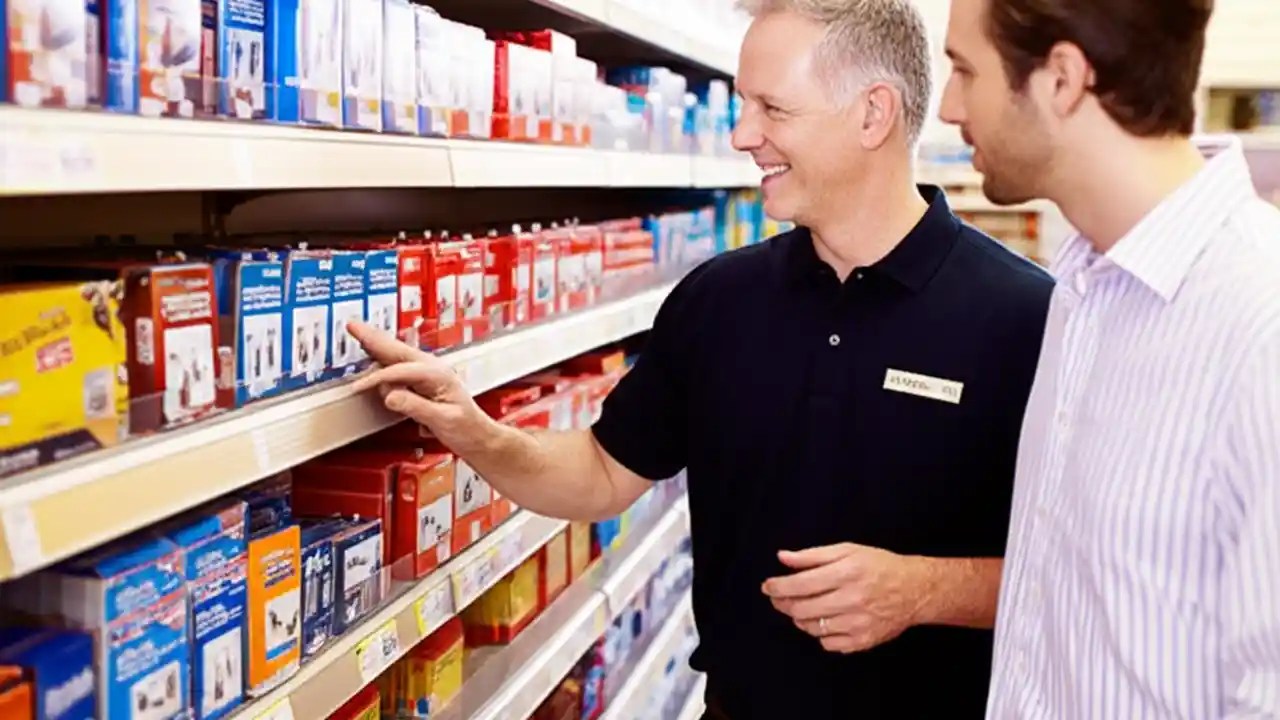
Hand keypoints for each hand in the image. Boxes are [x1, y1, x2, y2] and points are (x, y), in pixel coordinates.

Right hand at [347, 321, 493, 453]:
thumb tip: (390, 396)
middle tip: (352, 326)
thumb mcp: (443, 420)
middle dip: (373, 338)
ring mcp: (427, 373)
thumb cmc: (466, 428)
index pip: (400, 371)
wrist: (478, 436)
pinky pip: (397, 365)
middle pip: (397, 350)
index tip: (359, 386)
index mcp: (439, 374)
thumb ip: (416, 407)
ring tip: (357, 332)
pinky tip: (372, 353)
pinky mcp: (422, 382)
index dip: (377, 378)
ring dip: (376, 343)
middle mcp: (433, 368)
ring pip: (396, 354)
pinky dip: (382, 356)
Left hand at [762, 543, 931, 653]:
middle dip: (782, 603)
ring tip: (802, 607)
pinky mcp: (863, 641)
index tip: (767, 586)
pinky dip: (820, 633)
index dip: (777, 587)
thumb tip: (782, 557)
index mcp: (847, 573)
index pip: (800, 584)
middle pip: (801, 609)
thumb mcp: (847, 550)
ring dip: (799, 617)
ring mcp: (857, 623)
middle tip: (778, 598)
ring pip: (811, 628)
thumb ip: (812, 555)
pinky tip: (825, 620)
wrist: (915, 590)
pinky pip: (827, 644)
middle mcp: (852, 599)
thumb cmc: (879, 566)